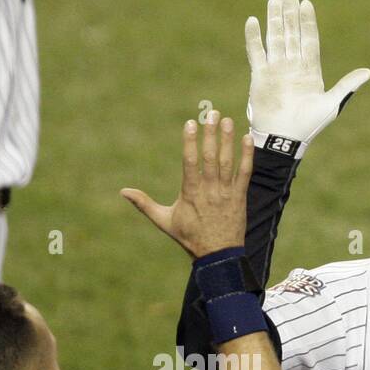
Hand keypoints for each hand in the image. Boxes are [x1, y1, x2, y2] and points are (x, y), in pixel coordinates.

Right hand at [121, 111, 252, 258]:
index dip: (190, 142)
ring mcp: (226, 192)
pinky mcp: (240, 196)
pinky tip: (247, 138)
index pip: (190, 163)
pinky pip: (245, 173)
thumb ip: (144, 204)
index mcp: (190, 193)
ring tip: (228, 120)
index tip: (190, 124)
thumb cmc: (189, 237)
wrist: (218, 255)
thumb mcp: (164, 221)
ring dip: (228, 140)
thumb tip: (122, 192)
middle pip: (210, 157)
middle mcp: (209, 190)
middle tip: (212, 114)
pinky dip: (246, 155)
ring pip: (228, 162)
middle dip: (211, 134)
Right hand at [245, 0, 369, 156]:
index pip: (310, 40)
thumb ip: (347, 86)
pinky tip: (253, 21)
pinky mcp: (260, 76)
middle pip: (292, 34)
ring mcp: (276, 70)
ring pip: (275, 38)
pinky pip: (256, 52)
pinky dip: (254, 38)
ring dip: (274, 20)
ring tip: (274, 0)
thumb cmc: (309, 125)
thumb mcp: (332, 105)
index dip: (308, 22)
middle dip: (290, 14)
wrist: (283, 139)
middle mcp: (292, 67)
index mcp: (310, 71)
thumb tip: (368, 72)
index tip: (307, 3)